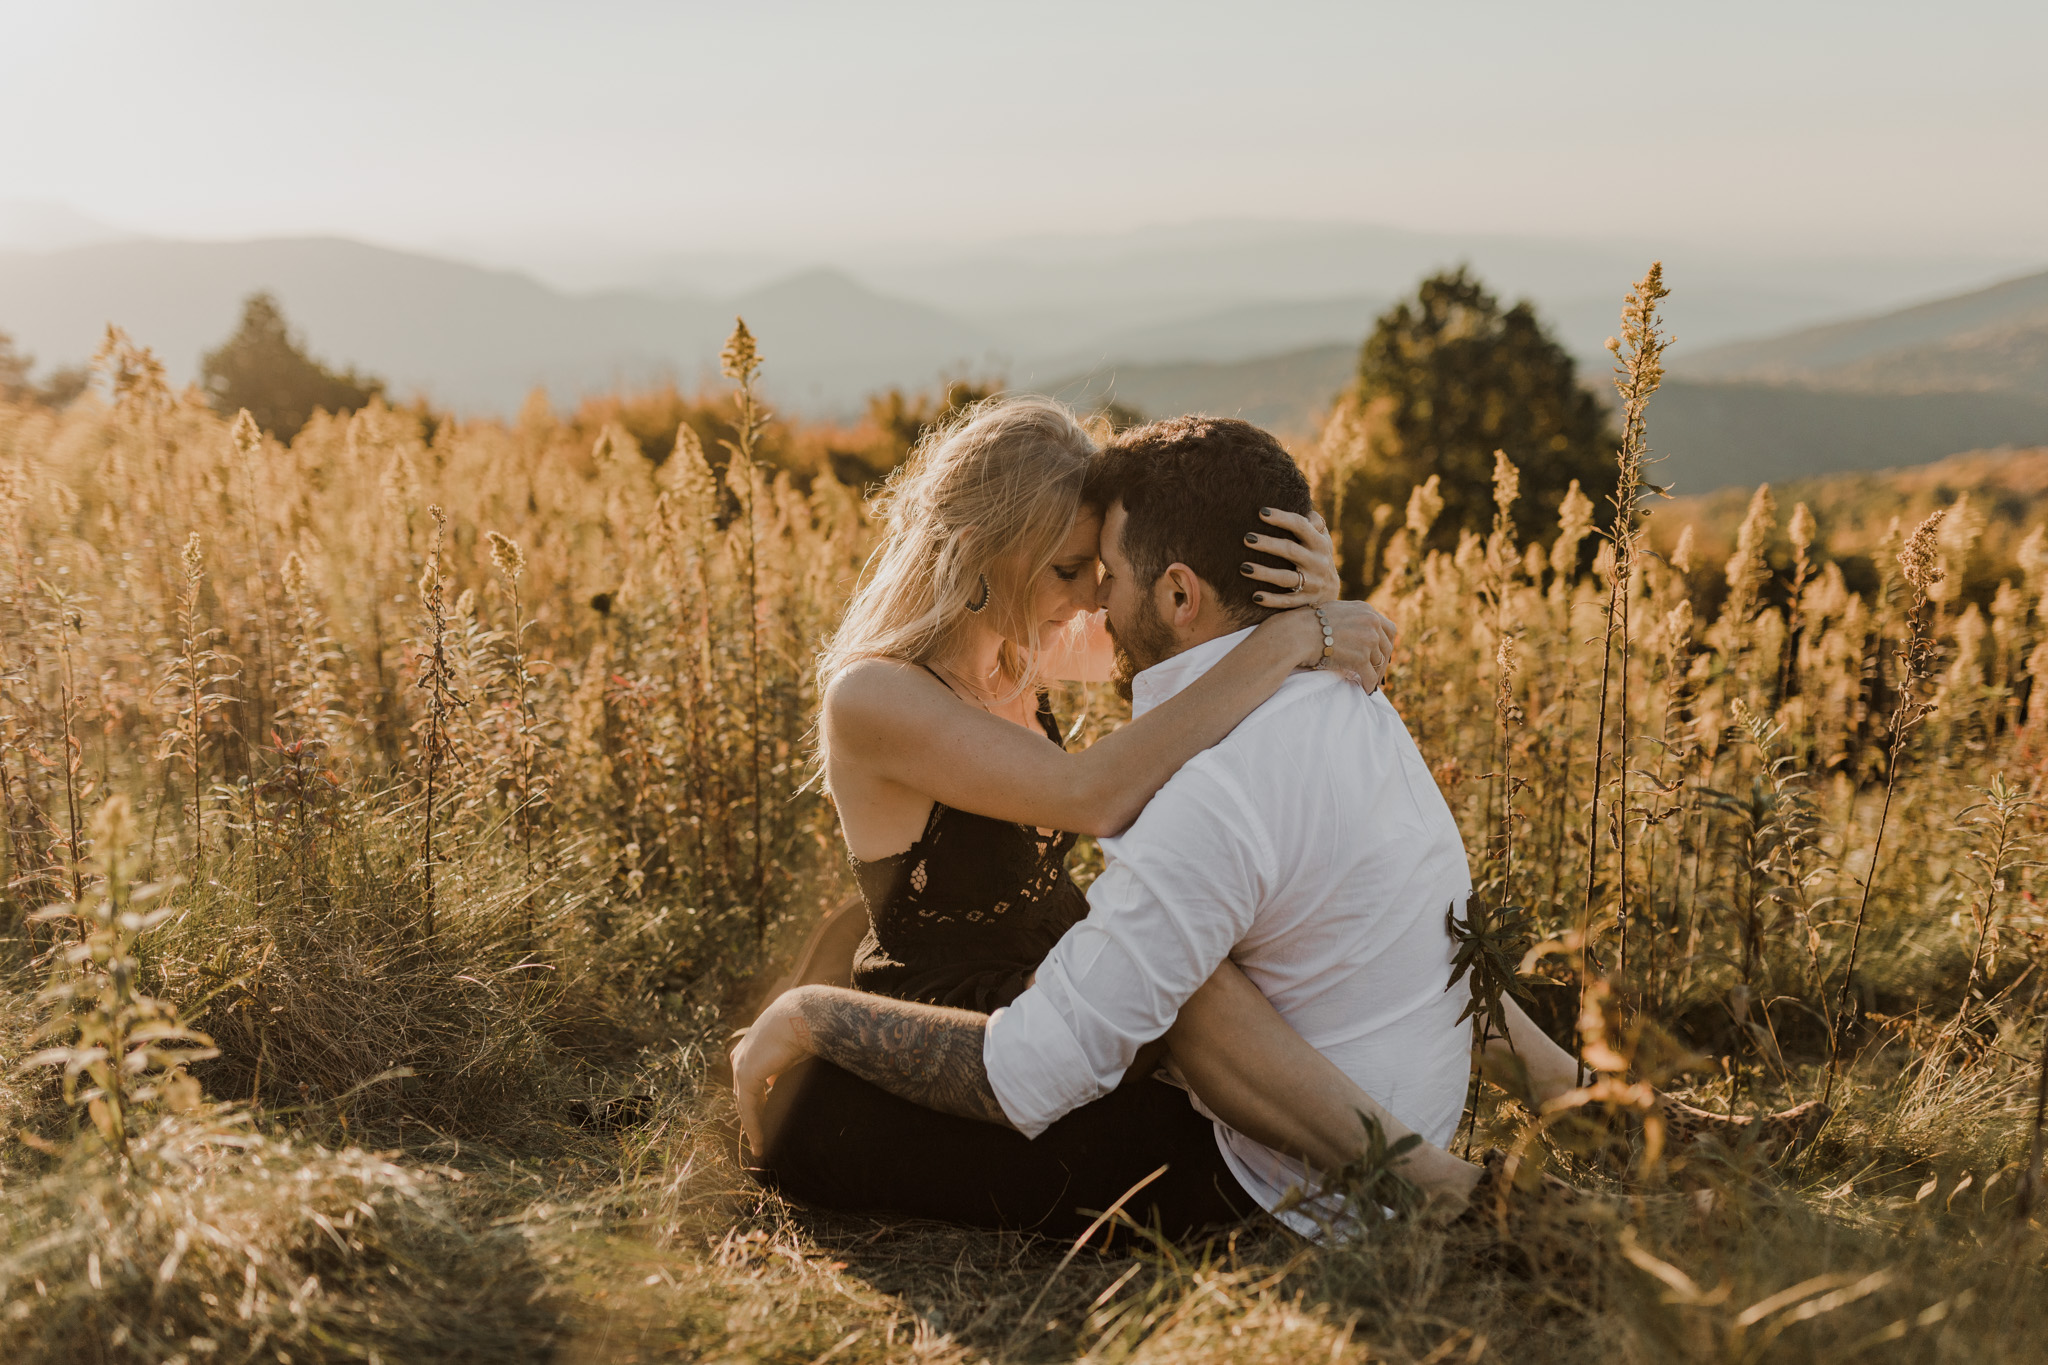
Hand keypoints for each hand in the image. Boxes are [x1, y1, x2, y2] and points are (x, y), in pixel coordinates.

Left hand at [729, 989, 815, 1157]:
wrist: (802, 1016)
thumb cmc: (805, 1028)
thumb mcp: (792, 1052)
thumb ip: (783, 1069)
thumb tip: (779, 1085)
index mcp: (753, 1049)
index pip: (751, 1081)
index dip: (758, 1101)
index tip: (765, 1117)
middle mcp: (742, 1056)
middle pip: (744, 1095)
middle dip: (752, 1117)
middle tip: (760, 1139)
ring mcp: (741, 1065)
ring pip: (744, 1104)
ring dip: (752, 1126)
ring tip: (760, 1146)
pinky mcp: (745, 1075)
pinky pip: (748, 1108)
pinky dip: (754, 1127)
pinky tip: (760, 1143)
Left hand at [1241, 508, 1337, 606]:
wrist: (1330, 592)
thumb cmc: (1317, 555)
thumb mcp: (1320, 538)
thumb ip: (1312, 522)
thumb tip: (1303, 506)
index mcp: (1319, 542)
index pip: (1300, 526)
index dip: (1282, 519)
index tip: (1261, 512)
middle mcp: (1317, 562)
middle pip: (1290, 551)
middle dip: (1268, 544)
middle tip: (1246, 538)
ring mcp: (1312, 584)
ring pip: (1286, 578)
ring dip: (1264, 573)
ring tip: (1244, 567)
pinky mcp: (1304, 602)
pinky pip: (1287, 602)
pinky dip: (1271, 600)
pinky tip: (1255, 596)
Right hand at [1303, 600, 1396, 690]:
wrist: (1298, 633)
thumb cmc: (1308, 623)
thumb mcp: (1335, 611)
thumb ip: (1351, 618)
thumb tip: (1353, 630)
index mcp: (1366, 610)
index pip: (1388, 628)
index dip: (1386, 644)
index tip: (1382, 654)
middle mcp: (1371, 622)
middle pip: (1387, 647)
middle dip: (1383, 661)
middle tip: (1378, 672)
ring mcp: (1368, 640)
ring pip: (1379, 663)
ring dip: (1376, 674)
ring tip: (1371, 683)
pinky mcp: (1361, 657)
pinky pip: (1370, 676)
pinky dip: (1369, 684)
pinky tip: (1366, 689)